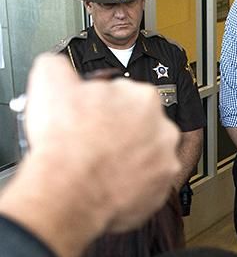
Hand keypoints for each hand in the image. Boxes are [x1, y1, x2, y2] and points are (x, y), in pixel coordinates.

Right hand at [24, 54, 180, 232]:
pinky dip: (131, 183)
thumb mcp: (50, 80)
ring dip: (128, 157)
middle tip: (94, 141)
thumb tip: (57, 65)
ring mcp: (165, 160)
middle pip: (139, 125)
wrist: (67, 191)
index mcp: (144, 98)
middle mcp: (164, 128)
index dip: (102, 105)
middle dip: (119, 131)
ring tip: (101, 163)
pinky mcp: (162, 188)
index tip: (92, 116)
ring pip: (146, 154)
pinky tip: (111, 181)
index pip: (124, 95)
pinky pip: (147, 182)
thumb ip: (58, 65)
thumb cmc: (64, 141)